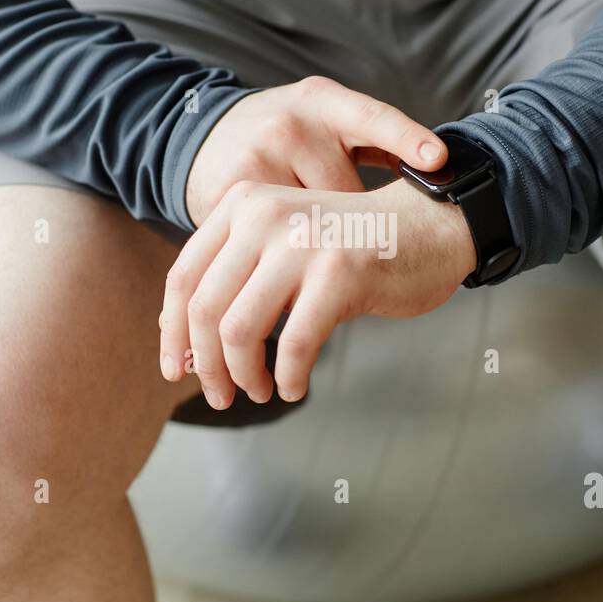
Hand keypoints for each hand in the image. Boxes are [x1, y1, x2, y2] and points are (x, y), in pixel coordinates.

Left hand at [159, 179, 476, 407]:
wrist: (430, 225)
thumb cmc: (355, 246)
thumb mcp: (283, 244)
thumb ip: (236, 276)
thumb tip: (178, 341)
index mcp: (243, 205)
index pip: (183, 278)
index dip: (172, 334)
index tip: (177, 372)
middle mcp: (264, 216)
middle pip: (203, 309)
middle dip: (205, 366)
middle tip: (220, 396)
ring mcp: (301, 243)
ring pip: (238, 330)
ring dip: (242, 376)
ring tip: (259, 392)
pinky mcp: (339, 272)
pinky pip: (294, 344)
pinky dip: (288, 376)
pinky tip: (294, 386)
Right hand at [185, 76, 447, 225]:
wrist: (199, 136)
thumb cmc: (283, 139)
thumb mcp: (324, 123)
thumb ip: (371, 146)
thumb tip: (438, 175)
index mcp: (323, 102)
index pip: (372, 118)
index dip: (407, 138)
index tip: (438, 157)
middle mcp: (291, 124)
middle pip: (345, 194)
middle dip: (347, 222)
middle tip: (342, 234)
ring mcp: (257, 157)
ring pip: (311, 226)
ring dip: (312, 245)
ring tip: (301, 239)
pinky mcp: (229, 195)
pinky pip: (273, 243)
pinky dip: (280, 257)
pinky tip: (272, 251)